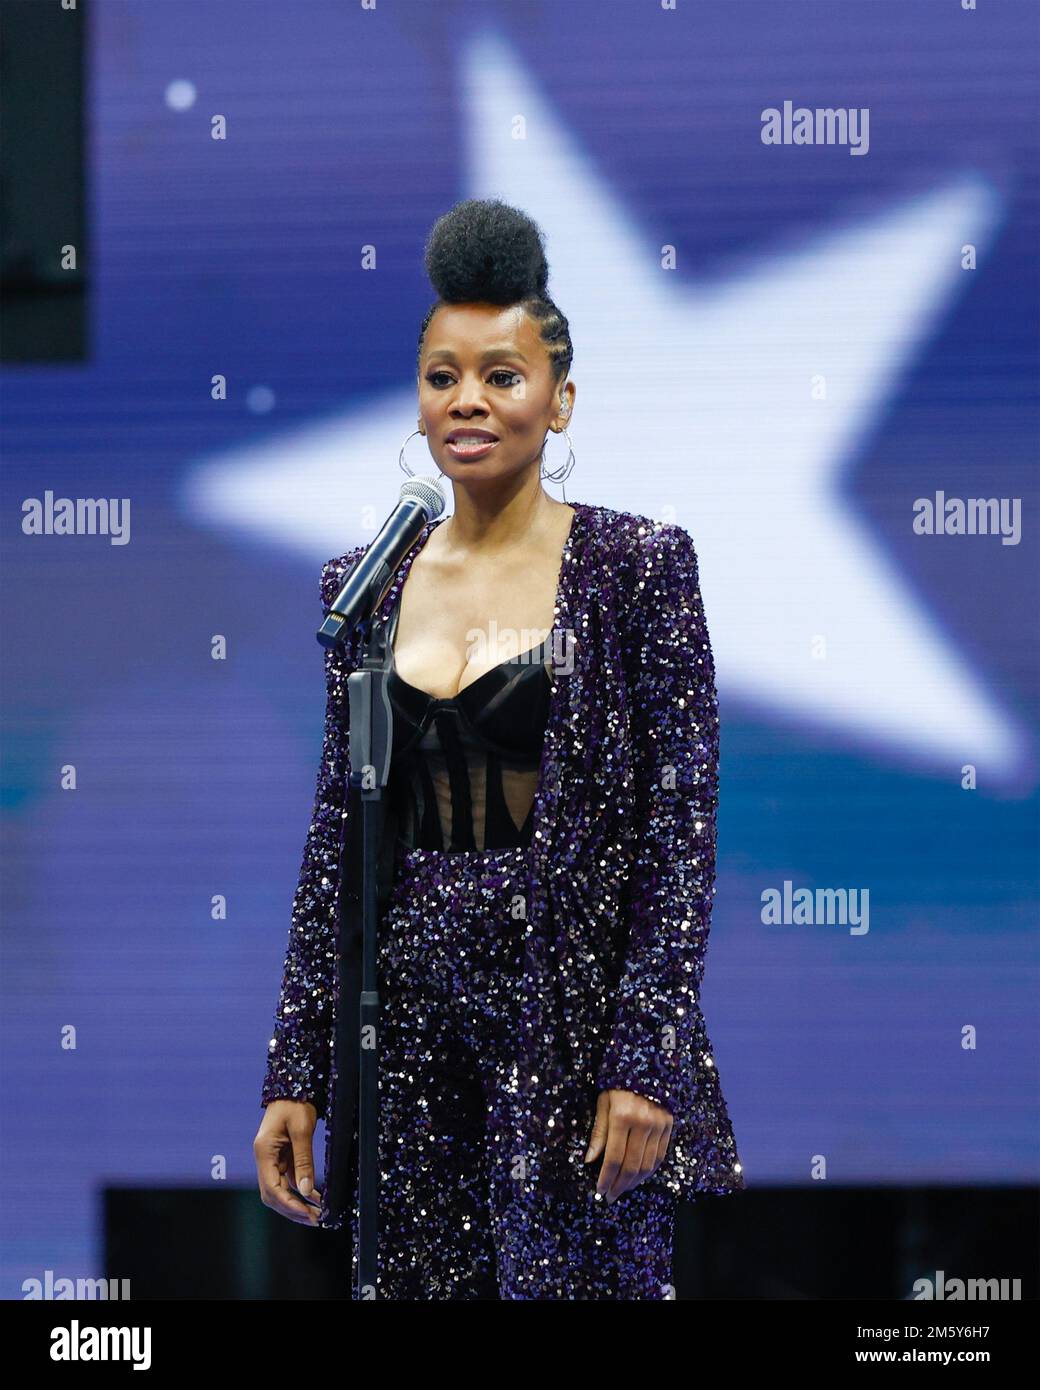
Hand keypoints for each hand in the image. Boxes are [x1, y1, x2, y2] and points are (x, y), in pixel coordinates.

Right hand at [253, 1099, 321, 1224]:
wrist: (293, 1085)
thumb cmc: (296, 1103)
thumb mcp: (302, 1130)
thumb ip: (304, 1160)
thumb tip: (306, 1191)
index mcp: (264, 1152)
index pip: (271, 1189)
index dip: (289, 1205)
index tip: (307, 1214)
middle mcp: (265, 1158)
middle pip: (273, 1194)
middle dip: (292, 1209)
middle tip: (315, 1220)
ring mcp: (273, 1158)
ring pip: (281, 1190)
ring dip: (297, 1203)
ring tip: (317, 1214)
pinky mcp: (283, 1156)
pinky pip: (290, 1179)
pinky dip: (301, 1190)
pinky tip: (316, 1198)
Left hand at [584, 1089, 672, 1202]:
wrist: (646, 1064)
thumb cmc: (617, 1083)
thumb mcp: (602, 1102)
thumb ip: (598, 1132)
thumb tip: (590, 1161)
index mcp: (622, 1117)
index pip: (613, 1158)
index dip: (606, 1178)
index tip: (600, 1190)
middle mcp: (643, 1123)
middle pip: (631, 1166)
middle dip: (620, 1185)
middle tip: (611, 1196)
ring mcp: (659, 1125)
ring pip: (648, 1164)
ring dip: (635, 1181)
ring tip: (623, 1188)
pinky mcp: (669, 1125)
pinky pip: (660, 1155)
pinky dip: (650, 1171)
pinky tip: (639, 1177)